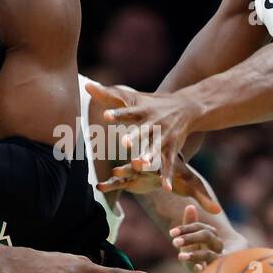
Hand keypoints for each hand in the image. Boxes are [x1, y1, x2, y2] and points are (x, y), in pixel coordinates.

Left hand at [84, 82, 219, 211]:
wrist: (185, 107)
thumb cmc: (151, 103)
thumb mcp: (132, 97)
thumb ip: (108, 94)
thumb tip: (87, 85)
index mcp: (141, 111)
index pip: (126, 112)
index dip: (116, 114)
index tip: (105, 115)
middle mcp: (152, 124)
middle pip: (142, 131)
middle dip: (134, 137)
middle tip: (124, 143)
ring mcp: (163, 137)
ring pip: (155, 148)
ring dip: (149, 156)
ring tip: (141, 164)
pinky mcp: (171, 149)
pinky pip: (168, 164)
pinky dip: (167, 175)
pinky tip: (165, 187)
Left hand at [170, 204, 228, 272]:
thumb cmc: (197, 256)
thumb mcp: (190, 241)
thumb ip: (189, 225)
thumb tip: (190, 206)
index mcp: (211, 235)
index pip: (199, 227)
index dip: (185, 229)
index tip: (171, 233)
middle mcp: (217, 246)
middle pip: (206, 236)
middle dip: (189, 238)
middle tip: (174, 242)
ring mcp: (217, 260)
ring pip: (209, 254)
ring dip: (194, 254)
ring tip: (180, 256)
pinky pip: (211, 271)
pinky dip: (203, 269)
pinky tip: (196, 269)